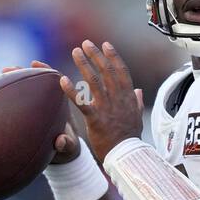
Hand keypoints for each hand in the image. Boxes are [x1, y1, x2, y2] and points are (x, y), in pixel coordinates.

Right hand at [1, 59, 79, 162]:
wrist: (64, 154)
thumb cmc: (68, 147)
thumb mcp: (69, 147)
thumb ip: (66, 144)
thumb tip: (60, 141)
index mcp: (62, 103)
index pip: (54, 80)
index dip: (44, 69)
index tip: (33, 63)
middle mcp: (50, 101)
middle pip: (37, 80)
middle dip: (22, 73)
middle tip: (7, 69)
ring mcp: (40, 106)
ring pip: (28, 89)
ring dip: (15, 81)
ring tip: (0, 74)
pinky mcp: (32, 112)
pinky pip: (21, 100)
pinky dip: (11, 95)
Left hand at [60, 41, 142, 163]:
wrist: (126, 155)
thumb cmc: (130, 138)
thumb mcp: (137, 117)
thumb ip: (136, 102)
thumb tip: (138, 91)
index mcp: (128, 97)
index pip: (121, 71)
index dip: (113, 56)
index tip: (106, 44)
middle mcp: (118, 98)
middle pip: (107, 71)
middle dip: (96, 55)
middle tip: (86, 43)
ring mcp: (107, 108)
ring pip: (94, 81)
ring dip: (84, 64)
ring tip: (76, 52)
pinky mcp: (95, 119)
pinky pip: (81, 102)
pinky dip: (71, 90)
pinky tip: (62, 80)